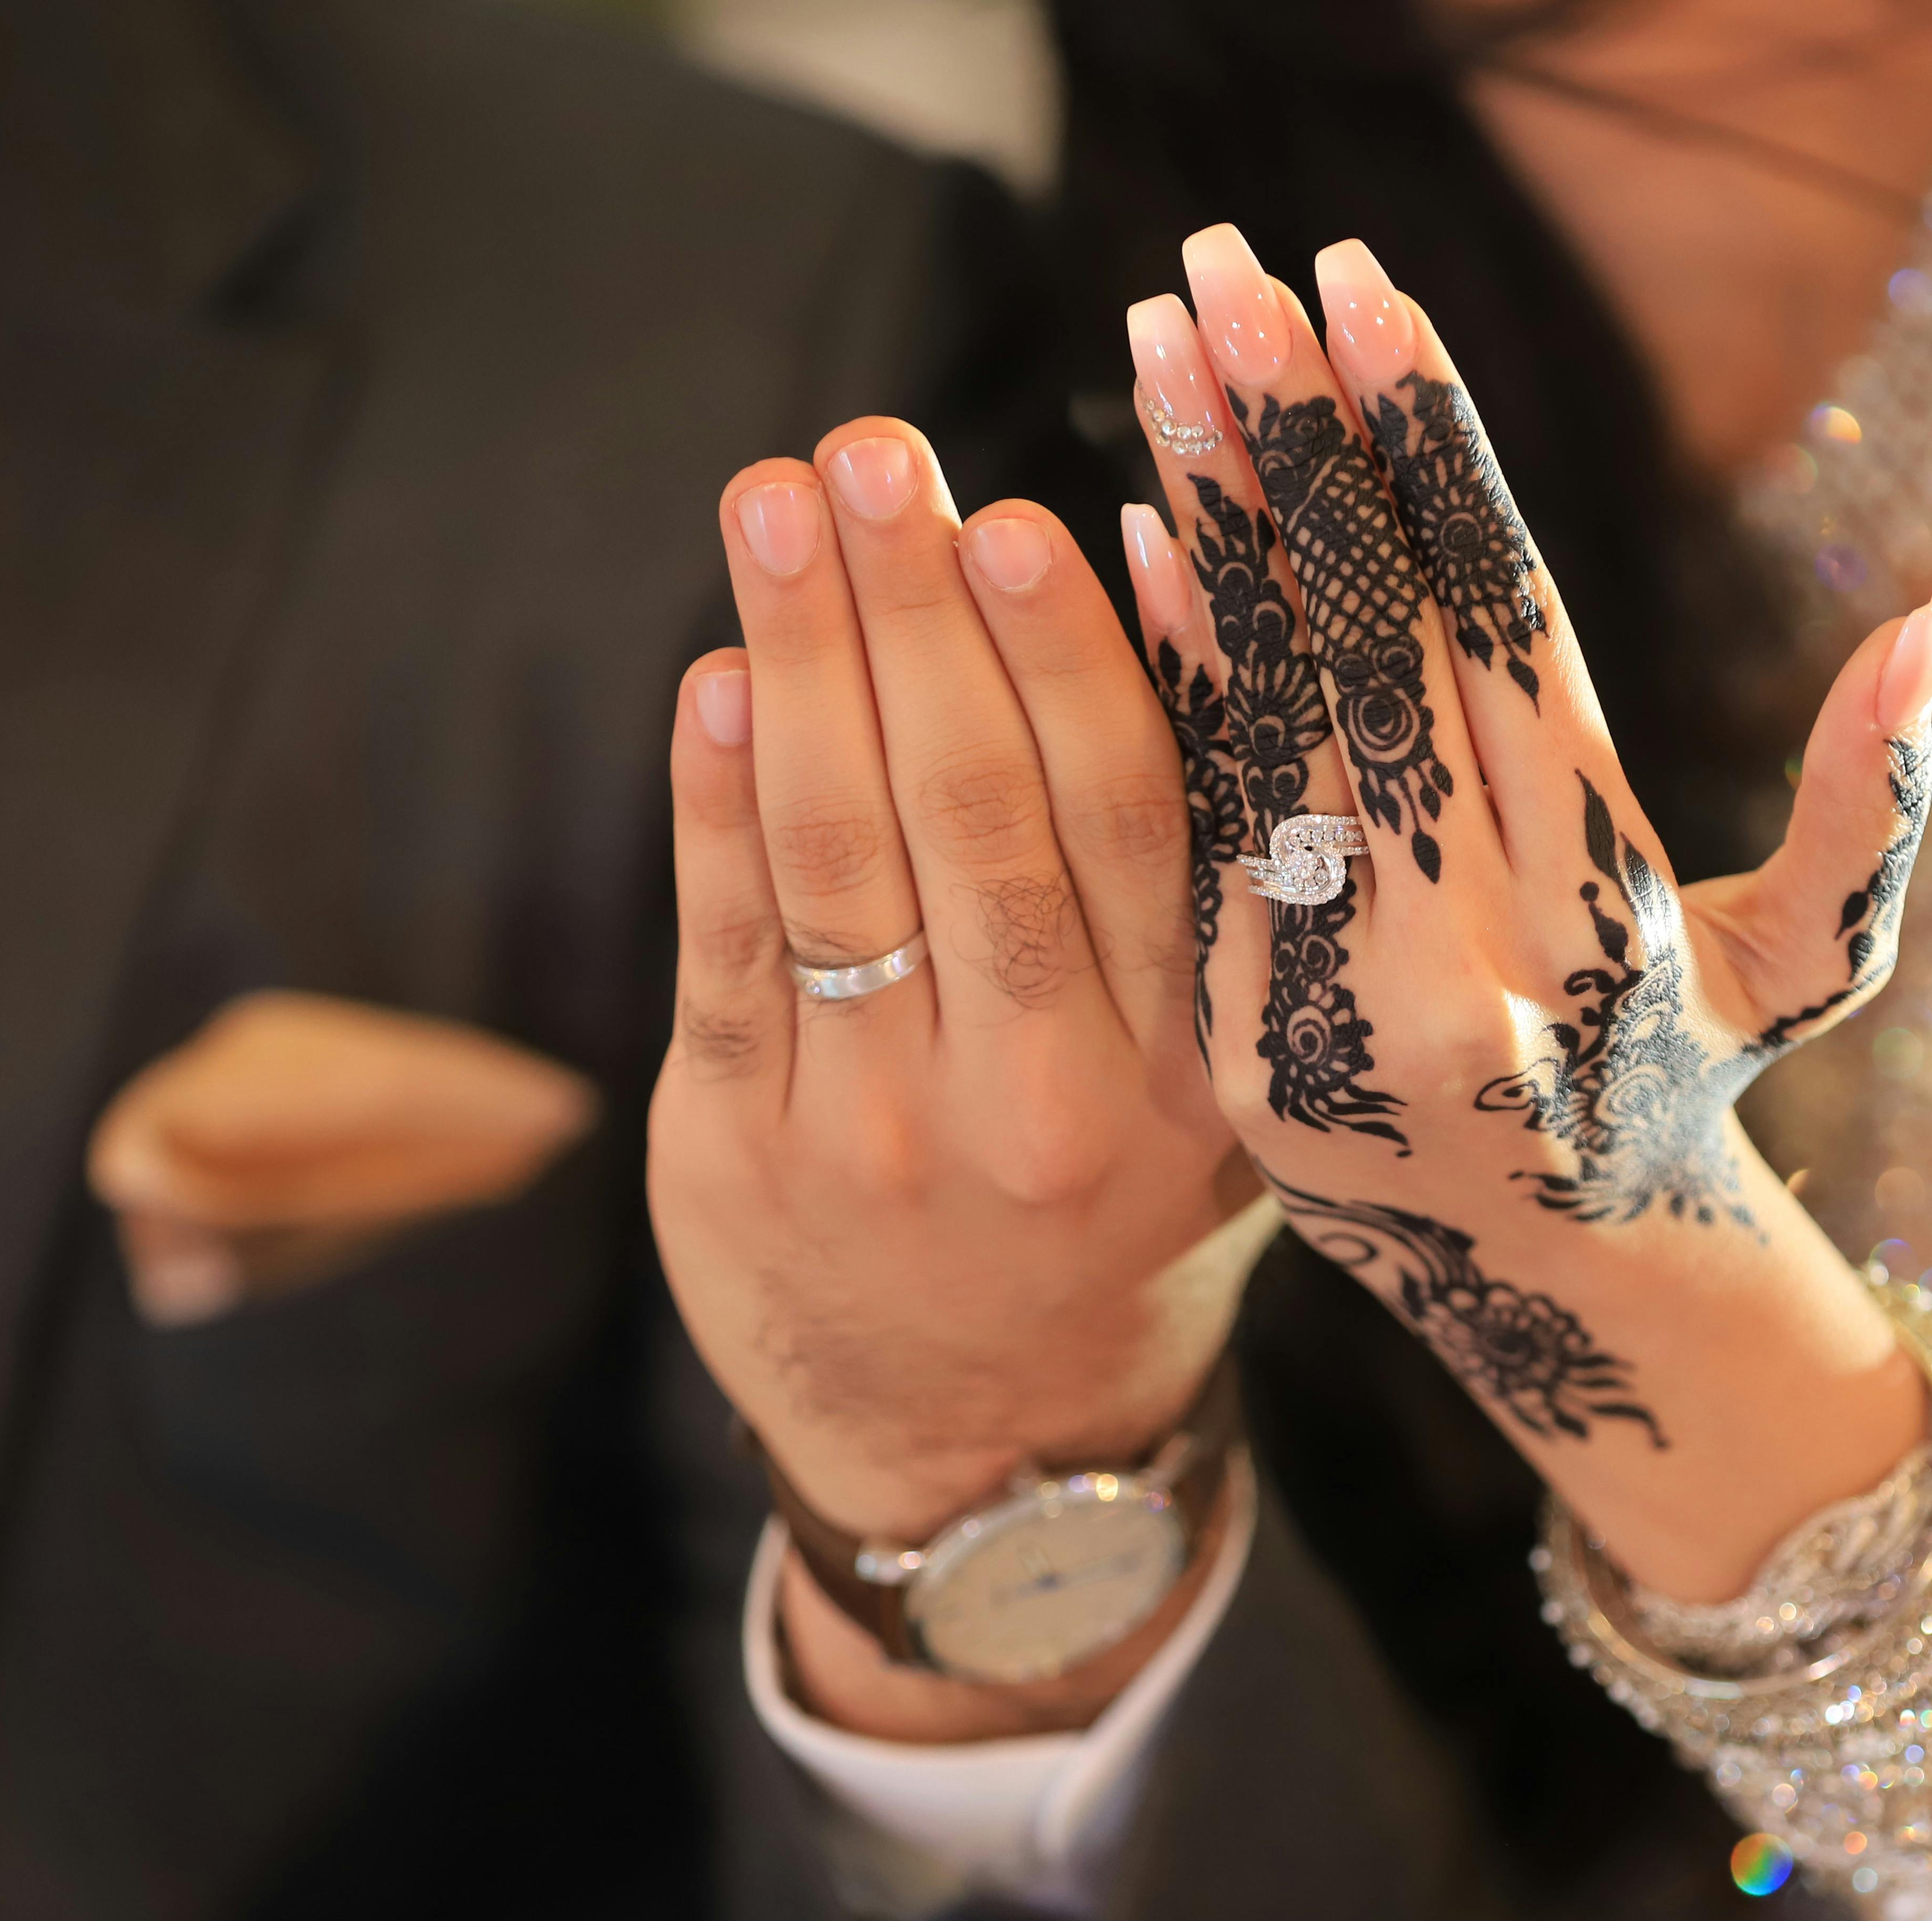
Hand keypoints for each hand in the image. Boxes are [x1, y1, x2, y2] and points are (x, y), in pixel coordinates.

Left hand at [646, 417, 1260, 1731]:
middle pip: (972, 812)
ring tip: (772, 504)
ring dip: (798, 663)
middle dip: (911, 615)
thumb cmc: (1118, 1213)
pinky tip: (713, 677)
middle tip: (865, 452)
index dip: (1062, 660)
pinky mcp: (744, 1146)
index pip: (1122, 823)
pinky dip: (713, 800)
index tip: (1013, 514)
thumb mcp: (1219, 1091)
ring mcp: (882, 1129)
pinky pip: (727, 945)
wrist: (990, 1457)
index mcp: (1183, 1069)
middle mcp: (1040, 1098)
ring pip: (839, 856)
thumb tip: (1153, 612)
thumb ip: (1197, 900)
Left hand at [1121, 230, 1931, 1602]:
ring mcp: (1344, 993)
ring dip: (1205, 514)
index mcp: (1601, 886)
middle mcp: (1472, 934)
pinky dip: (1164, 679)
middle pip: (1366, 636)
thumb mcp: (1806, 965)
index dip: (1423, 443)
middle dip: (1290, 437)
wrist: (1558, 1298)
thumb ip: (1868, 799)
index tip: (1360, 289)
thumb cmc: (1687, 1088)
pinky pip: (1194, 830)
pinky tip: (1126, 531)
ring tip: (1157, 346)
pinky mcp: (1241, 1039)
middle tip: (1223, 267)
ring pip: (1266, 709)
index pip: (1498, 616)